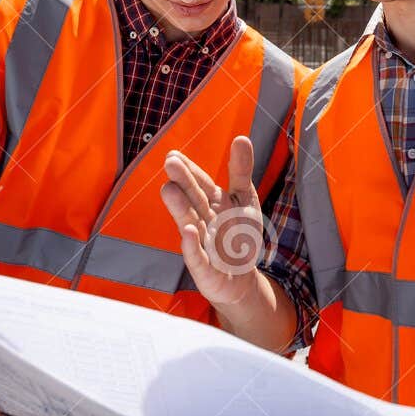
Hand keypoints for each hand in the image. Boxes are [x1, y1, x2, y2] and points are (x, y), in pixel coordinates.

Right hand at [160, 137, 266, 310]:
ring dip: (179, 208)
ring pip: (189, 222)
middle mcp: (202, 219)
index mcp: (211, 201)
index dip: (189, 169)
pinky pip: (196, 255)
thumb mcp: (245, 200)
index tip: (175, 154)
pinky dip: (191, 245)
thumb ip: (241, 170)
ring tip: (169, 190)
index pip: (198, 182)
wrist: (239, 277)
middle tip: (170, 163)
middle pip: (192, 198)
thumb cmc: (238, 235)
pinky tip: (188, 231)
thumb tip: (241, 137)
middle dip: (182, 182)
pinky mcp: (202, 266)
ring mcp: (200, 242)